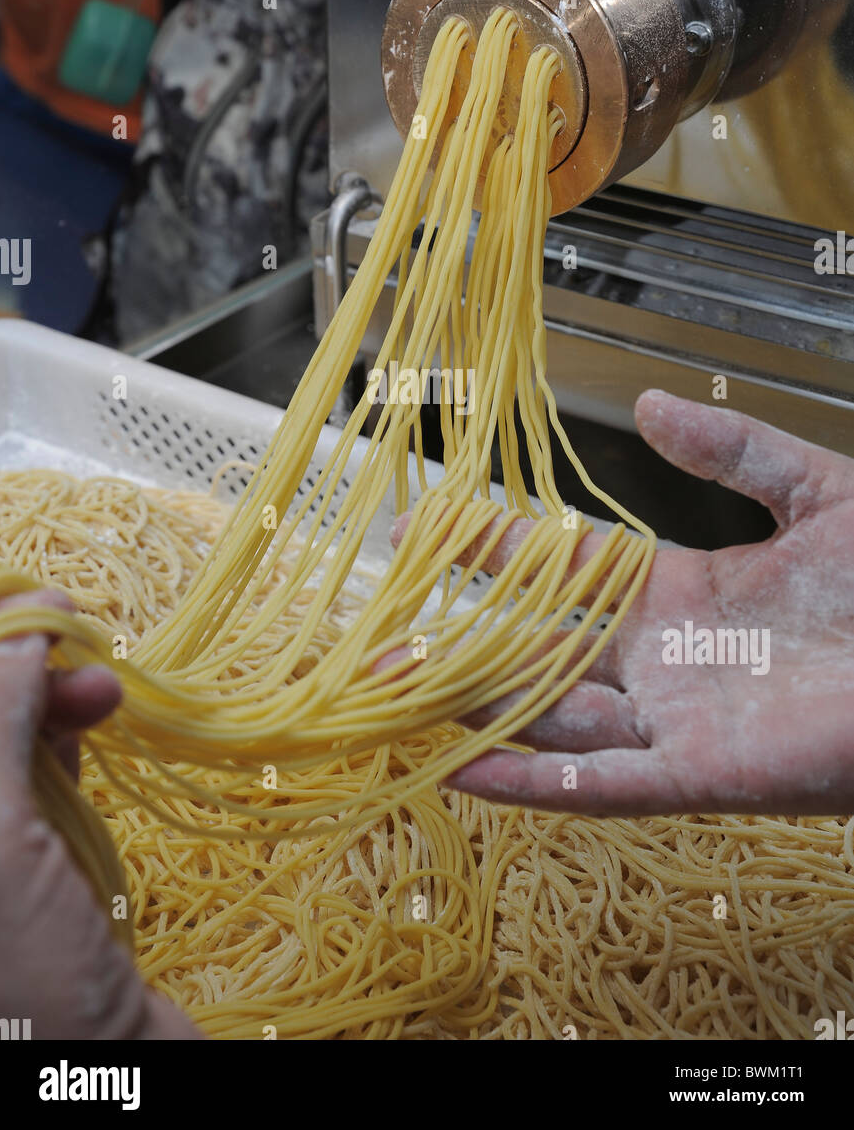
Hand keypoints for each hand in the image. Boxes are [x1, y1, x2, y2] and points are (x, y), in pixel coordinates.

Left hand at [0, 589, 199, 1037]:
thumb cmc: (18, 978)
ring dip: (39, 694)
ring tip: (100, 686)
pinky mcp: (15, 864)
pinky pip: (25, 771)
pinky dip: (57, 734)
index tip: (18, 604)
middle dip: (3, 665)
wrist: (102, 1089)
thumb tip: (28, 612)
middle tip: (70, 635)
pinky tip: (93, 717)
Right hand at [401, 391, 853, 815]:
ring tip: (393, 697)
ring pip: (548, 718)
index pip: (561, 568)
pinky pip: (596, 781)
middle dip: (455, 646)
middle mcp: (661, 660)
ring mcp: (673, 720)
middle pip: (535, 653)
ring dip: (471, 712)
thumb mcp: (815, 490)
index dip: (492, 547)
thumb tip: (647, 404)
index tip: (425, 523)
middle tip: (375, 634)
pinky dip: (526, 778)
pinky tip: (457, 768)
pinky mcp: (698, 775)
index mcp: (680, 592)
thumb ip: (732, 449)